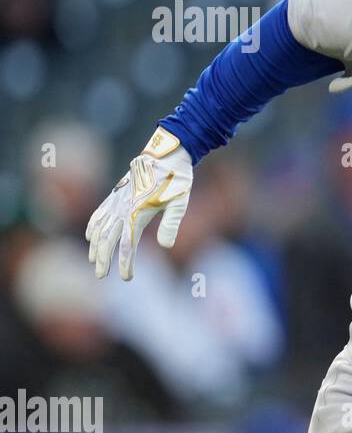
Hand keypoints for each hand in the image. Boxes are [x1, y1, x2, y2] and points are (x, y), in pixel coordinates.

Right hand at [86, 127, 192, 279]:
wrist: (167, 155)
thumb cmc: (177, 180)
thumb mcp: (180, 203)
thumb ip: (171, 224)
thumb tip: (166, 246)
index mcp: (137, 213)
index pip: (128, 244)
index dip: (125, 263)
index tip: (126, 278)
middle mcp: (123, 208)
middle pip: (107, 239)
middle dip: (102, 259)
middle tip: (101, 276)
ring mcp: (117, 200)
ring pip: (100, 227)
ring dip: (95, 246)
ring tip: (93, 261)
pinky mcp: (117, 194)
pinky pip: (99, 212)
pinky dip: (93, 225)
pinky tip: (90, 236)